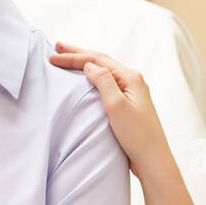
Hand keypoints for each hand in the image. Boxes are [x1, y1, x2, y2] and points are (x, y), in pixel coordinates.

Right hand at [48, 43, 173, 180]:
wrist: (152, 159)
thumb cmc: (137, 135)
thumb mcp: (116, 106)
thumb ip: (103, 82)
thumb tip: (90, 65)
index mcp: (131, 77)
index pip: (97, 60)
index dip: (74, 57)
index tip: (53, 57)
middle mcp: (133, 81)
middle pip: (101, 61)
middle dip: (78, 53)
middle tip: (57, 45)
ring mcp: (132, 92)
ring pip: (104, 71)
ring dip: (85, 63)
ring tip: (69, 57)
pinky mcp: (129, 104)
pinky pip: (107, 83)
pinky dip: (93, 77)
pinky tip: (86, 78)